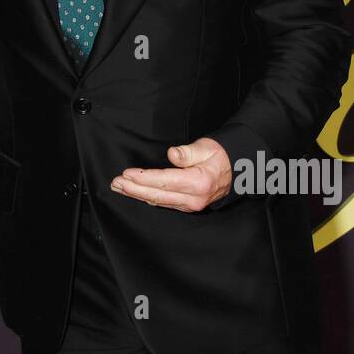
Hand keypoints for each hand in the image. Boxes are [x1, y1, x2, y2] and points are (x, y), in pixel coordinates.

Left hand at [110, 137, 232, 210]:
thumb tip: (173, 154)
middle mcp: (194, 198)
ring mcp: (191, 205)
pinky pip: (165, 202)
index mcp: (198, 183)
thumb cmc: (221, 155)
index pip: (164, 181)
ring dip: (137, 194)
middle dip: (134, 189)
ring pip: (159, 201)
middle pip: (158, 195)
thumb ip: (189, 152)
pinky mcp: (188, 205)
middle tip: (116, 183)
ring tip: (120, 187)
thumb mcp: (208, 147)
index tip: (127, 174)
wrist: (237, 169)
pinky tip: (137, 193)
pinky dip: (148, 197)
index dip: (144, 178)